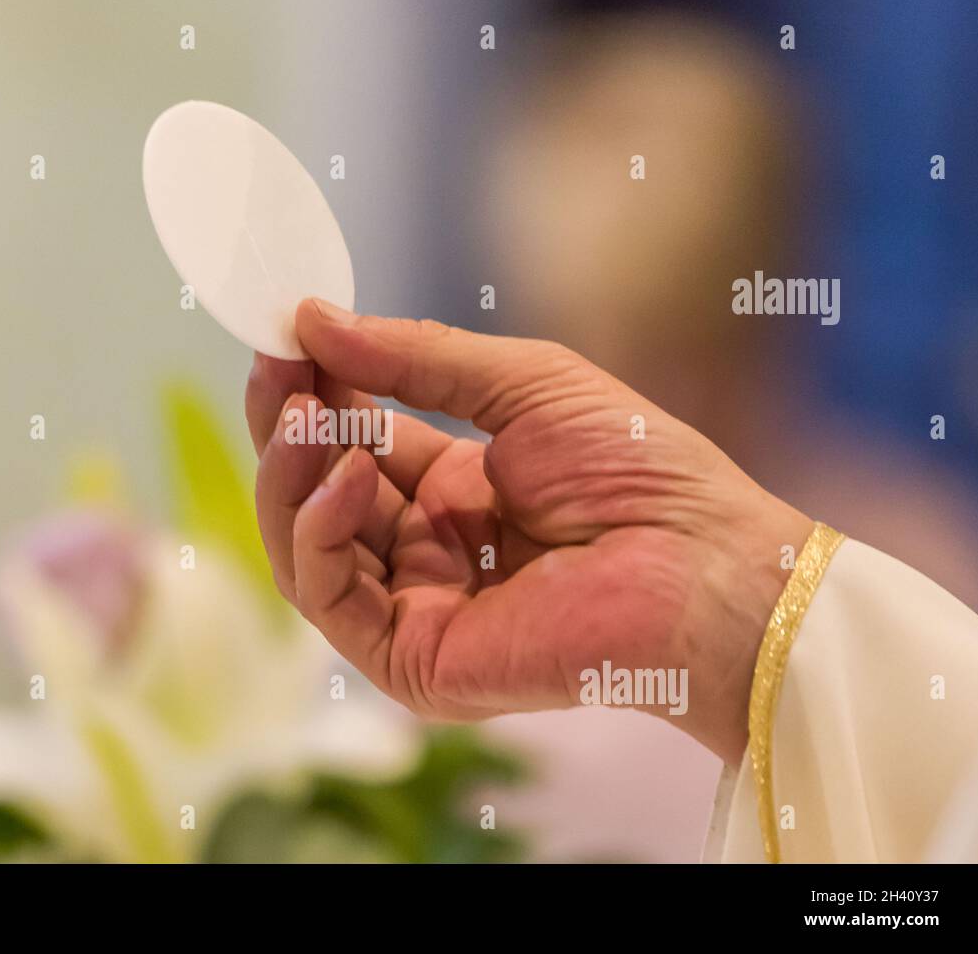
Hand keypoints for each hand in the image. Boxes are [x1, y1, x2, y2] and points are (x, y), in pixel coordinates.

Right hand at [246, 299, 811, 763]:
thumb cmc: (636, 467)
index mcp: (453, 494)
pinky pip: (329, 597)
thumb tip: (312, 317)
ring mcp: (413, 608)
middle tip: (275, 368)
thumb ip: (414, 359)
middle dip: (289, 428)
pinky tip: (348, 476)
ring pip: (303, 548)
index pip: (354, 442)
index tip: (282, 332)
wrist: (702, 560)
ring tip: (305, 414)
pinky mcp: (411, 660)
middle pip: (315, 494)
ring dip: (291, 476)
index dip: (315, 389)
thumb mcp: (520, 385)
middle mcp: (424, 553)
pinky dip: (321, 531)